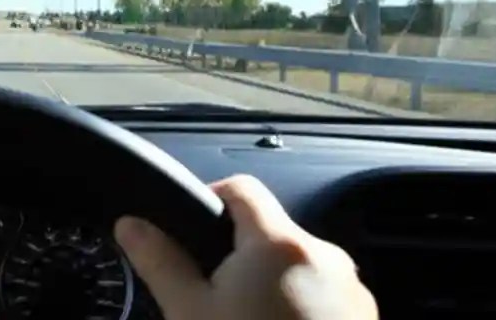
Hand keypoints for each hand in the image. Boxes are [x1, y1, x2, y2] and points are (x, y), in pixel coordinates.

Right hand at [115, 175, 376, 319]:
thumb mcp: (191, 312)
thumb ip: (161, 261)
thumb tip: (130, 225)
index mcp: (278, 243)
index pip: (242, 188)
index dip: (211, 198)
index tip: (193, 234)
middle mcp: (325, 255)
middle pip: (270, 233)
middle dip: (239, 257)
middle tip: (215, 298)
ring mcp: (353, 290)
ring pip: (297, 268)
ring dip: (271, 284)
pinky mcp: (366, 318)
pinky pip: (324, 297)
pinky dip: (299, 308)